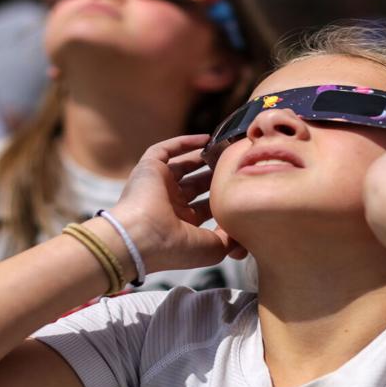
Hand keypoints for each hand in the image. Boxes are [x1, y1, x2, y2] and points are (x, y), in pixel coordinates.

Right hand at [107, 134, 249, 276]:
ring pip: (183, 166)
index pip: (205, 208)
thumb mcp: (213, 248)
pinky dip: (184, 143)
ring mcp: (158, 186)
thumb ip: (231, 237)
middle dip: (215, 175)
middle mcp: (169, 204)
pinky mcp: (148, 169)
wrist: (143, 238)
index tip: (242, 189)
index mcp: (181, 224)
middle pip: (196, 185)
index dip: (222, 198)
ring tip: (224, 150)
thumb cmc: (177, 248)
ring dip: (203, 158)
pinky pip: (165, 150)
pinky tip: (206, 138)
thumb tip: (241, 227)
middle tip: (234, 165)